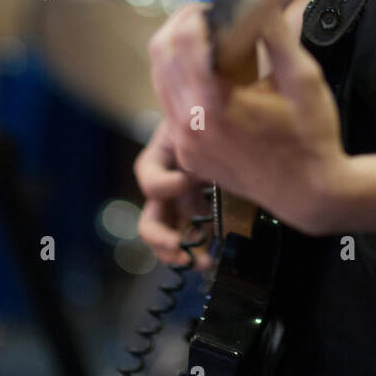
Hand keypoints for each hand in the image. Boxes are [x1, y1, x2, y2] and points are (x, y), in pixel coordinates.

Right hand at [134, 118, 213, 270]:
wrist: (226, 118)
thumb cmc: (209, 112)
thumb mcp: (197, 117)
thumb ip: (196, 131)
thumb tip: (201, 153)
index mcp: (158, 159)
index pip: (149, 178)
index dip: (165, 184)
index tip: (189, 180)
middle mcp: (165, 186)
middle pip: (150, 220)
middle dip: (160, 237)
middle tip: (178, 245)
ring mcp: (180, 203)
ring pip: (167, 237)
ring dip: (178, 255)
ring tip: (200, 263)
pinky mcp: (200, 212)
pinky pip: (193, 238)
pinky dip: (199, 251)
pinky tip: (212, 258)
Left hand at [147, 1, 350, 234]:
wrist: (309, 194)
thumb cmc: (311, 136)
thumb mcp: (302, 77)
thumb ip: (276, 35)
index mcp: (215, 105)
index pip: (181, 42)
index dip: (193, 13)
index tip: (213, 4)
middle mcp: (190, 126)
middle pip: (161, 55)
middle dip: (179, 24)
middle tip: (205, 14)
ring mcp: (185, 144)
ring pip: (159, 79)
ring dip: (176, 50)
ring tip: (206, 37)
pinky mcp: (188, 155)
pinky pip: (169, 105)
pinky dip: (179, 79)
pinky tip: (208, 72)